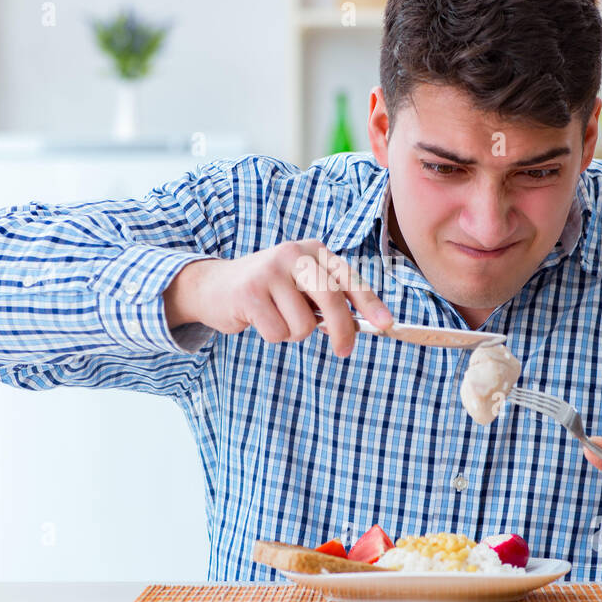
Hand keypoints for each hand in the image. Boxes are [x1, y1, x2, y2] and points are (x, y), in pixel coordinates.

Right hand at [163, 240, 392, 356]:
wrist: (214, 286)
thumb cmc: (269, 292)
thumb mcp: (301, 286)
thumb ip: (328, 299)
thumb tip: (368, 325)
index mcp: (312, 250)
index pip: (348, 277)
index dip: (370, 302)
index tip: (387, 324)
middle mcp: (293, 254)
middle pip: (331, 299)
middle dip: (342, 331)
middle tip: (344, 351)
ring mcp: (270, 271)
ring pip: (304, 324)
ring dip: (294, 333)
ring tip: (277, 319)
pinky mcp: (250, 292)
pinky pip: (278, 332)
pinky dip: (272, 335)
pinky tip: (258, 320)